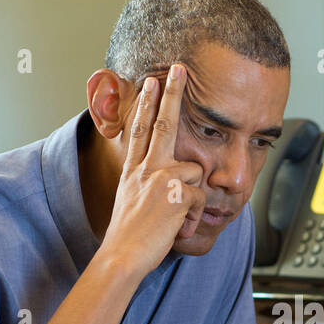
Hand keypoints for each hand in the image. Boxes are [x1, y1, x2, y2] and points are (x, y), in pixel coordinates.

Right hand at [102, 63, 205, 271]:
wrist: (122, 255)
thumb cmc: (129, 236)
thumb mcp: (130, 201)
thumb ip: (145, 183)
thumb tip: (164, 179)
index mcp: (134, 169)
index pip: (140, 128)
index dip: (147, 103)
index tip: (151, 81)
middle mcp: (146, 168)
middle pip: (164, 123)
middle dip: (173, 93)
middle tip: (180, 68)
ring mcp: (161, 178)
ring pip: (196, 171)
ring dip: (193, 197)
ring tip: (176, 218)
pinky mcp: (176, 193)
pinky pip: (201, 198)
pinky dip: (194, 216)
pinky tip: (179, 227)